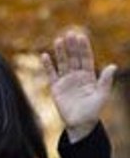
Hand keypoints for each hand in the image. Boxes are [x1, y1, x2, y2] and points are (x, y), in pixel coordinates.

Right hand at [41, 28, 116, 143]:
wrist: (79, 124)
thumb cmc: (93, 111)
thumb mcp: (102, 95)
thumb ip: (105, 80)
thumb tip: (113, 66)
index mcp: (89, 75)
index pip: (86, 58)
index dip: (83, 48)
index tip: (81, 37)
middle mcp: (77, 75)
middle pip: (74, 58)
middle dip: (72, 46)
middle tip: (69, 34)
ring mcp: (66, 81)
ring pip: (63, 63)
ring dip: (60, 52)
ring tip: (58, 40)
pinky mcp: (56, 88)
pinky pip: (51, 74)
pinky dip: (48, 65)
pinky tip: (45, 55)